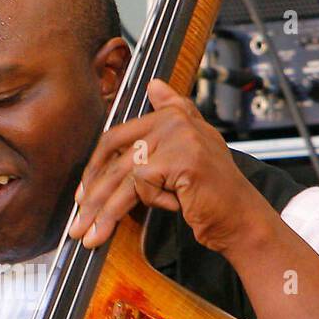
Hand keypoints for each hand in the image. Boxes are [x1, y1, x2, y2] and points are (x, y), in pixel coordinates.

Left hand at [68, 79, 274, 254]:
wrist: (241, 218)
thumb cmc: (214, 193)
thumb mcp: (191, 151)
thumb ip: (173, 115)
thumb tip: (153, 83)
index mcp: (175, 115)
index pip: (118, 136)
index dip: (96, 167)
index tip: (84, 193)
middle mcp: (176, 120)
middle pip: (116, 158)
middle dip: (93, 195)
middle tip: (77, 223)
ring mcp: (179, 137)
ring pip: (124, 177)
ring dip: (104, 212)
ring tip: (88, 235)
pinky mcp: (180, 160)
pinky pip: (142, 185)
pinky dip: (154, 202)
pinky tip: (175, 206)